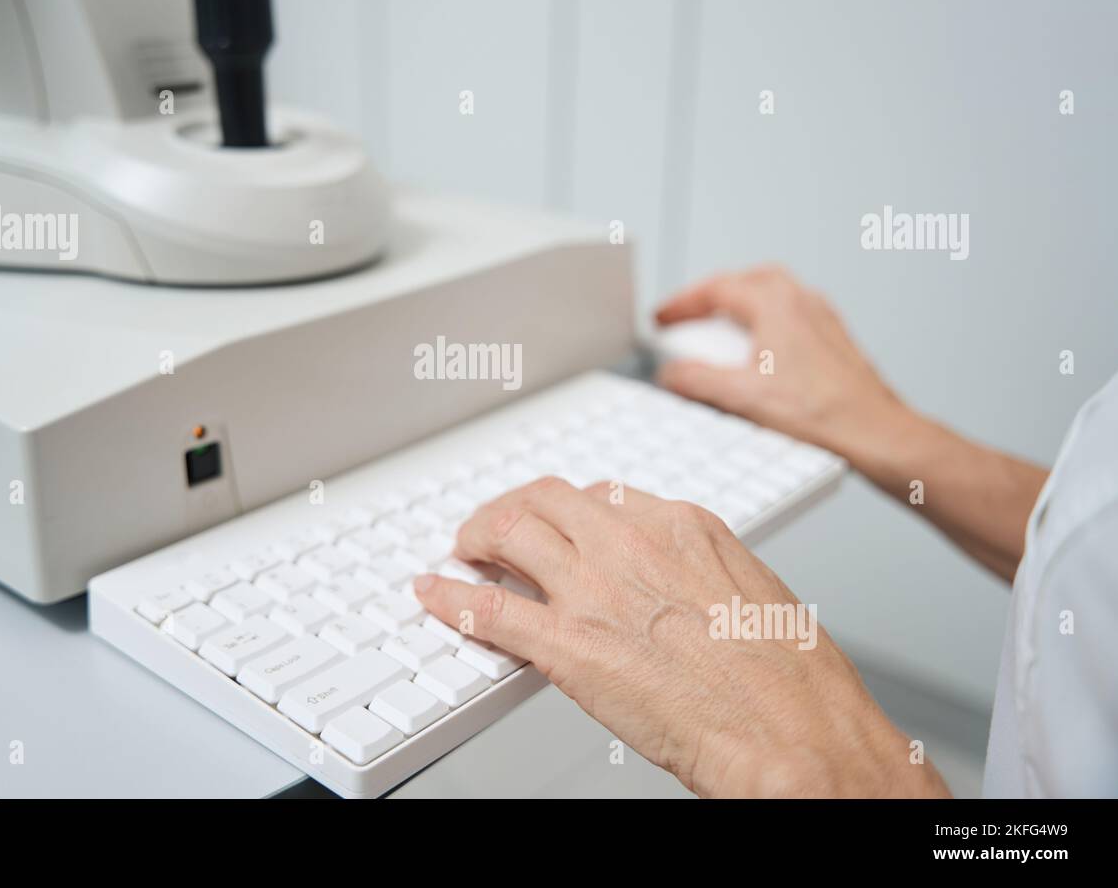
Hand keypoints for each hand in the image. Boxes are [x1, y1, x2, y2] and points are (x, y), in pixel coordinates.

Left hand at [414, 477, 949, 797]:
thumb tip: (675, 581)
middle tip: (494, 528)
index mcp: (683, 525)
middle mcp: (633, 542)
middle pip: (545, 498)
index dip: (567, 510)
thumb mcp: (753, 592)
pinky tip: (434, 594)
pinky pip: (488, 609)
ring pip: (509, 532)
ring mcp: (596, 589)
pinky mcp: (569, 645)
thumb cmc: (791, 679)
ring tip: (465, 549)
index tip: (556, 522)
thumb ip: (699, 572)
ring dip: (476, 537)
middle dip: (510, 507)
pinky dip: (451, 598)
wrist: (795, 734)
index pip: (603, 496)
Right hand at [655, 266, 904, 460]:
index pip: (718, 288)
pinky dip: (767, 320)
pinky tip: (762, 350)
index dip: (683, 302)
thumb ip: (697, 380)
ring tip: (722, 330)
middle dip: (713, 295)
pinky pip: (793, 313)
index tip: (663, 318)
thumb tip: (672, 374)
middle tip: (691, 316)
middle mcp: (802, 302)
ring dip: (742, 304)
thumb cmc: (821, 412)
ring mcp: (822, 318)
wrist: (873, 431)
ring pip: (774, 293)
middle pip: (747, 280)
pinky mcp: (834, 339)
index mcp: (775, 305)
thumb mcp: (741, 396)